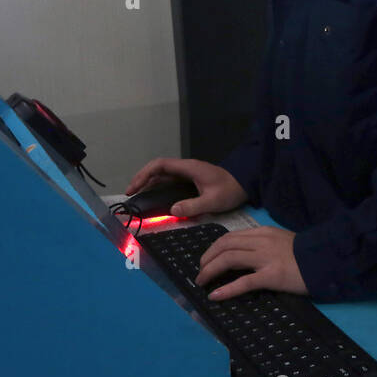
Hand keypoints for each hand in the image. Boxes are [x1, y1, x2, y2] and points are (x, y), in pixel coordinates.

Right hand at [124, 157, 246, 216]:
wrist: (245, 183)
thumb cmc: (231, 190)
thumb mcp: (213, 200)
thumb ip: (193, 205)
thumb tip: (172, 210)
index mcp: (189, 168)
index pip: (160, 165)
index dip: (144, 174)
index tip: (134, 187)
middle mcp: (186, 169)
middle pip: (158, 170)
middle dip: (142, 179)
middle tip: (131, 194)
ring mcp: (188, 174)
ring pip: (163, 176)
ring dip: (149, 184)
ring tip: (138, 197)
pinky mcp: (191, 181)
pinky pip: (170, 182)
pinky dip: (158, 188)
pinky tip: (154, 199)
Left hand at [196, 226, 307, 298]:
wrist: (326, 260)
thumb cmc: (306, 254)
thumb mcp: (282, 241)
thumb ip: (264, 244)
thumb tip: (244, 255)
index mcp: (264, 232)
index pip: (231, 237)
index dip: (213, 248)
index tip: (207, 259)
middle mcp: (261, 242)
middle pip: (225, 246)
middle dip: (207, 259)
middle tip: (200, 272)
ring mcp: (265, 258)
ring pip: (229, 259)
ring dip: (210, 271)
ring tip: (202, 282)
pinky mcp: (271, 276)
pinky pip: (243, 282)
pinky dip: (226, 289)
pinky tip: (215, 296)